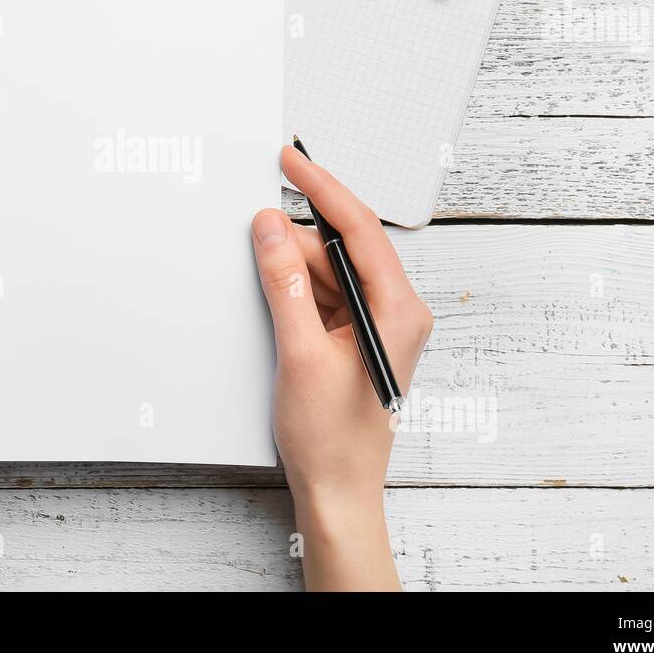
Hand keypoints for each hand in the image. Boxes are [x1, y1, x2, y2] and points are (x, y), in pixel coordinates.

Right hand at [251, 145, 431, 589]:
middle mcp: (395, 311)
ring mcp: (375, 324)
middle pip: (340, 248)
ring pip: (328, 271)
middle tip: (255, 235)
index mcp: (398, 310)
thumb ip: (284, 283)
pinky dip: (295, 291)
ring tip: (265, 291)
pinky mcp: (355, 336)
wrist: (338, 490)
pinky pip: (323, 295)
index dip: (322, 190)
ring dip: (293, 269)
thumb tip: (271, 228)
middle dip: (297, 240)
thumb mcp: (300, 352)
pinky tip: (275, 302)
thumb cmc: (333, 437)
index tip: (292, 162)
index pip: (360, 229)